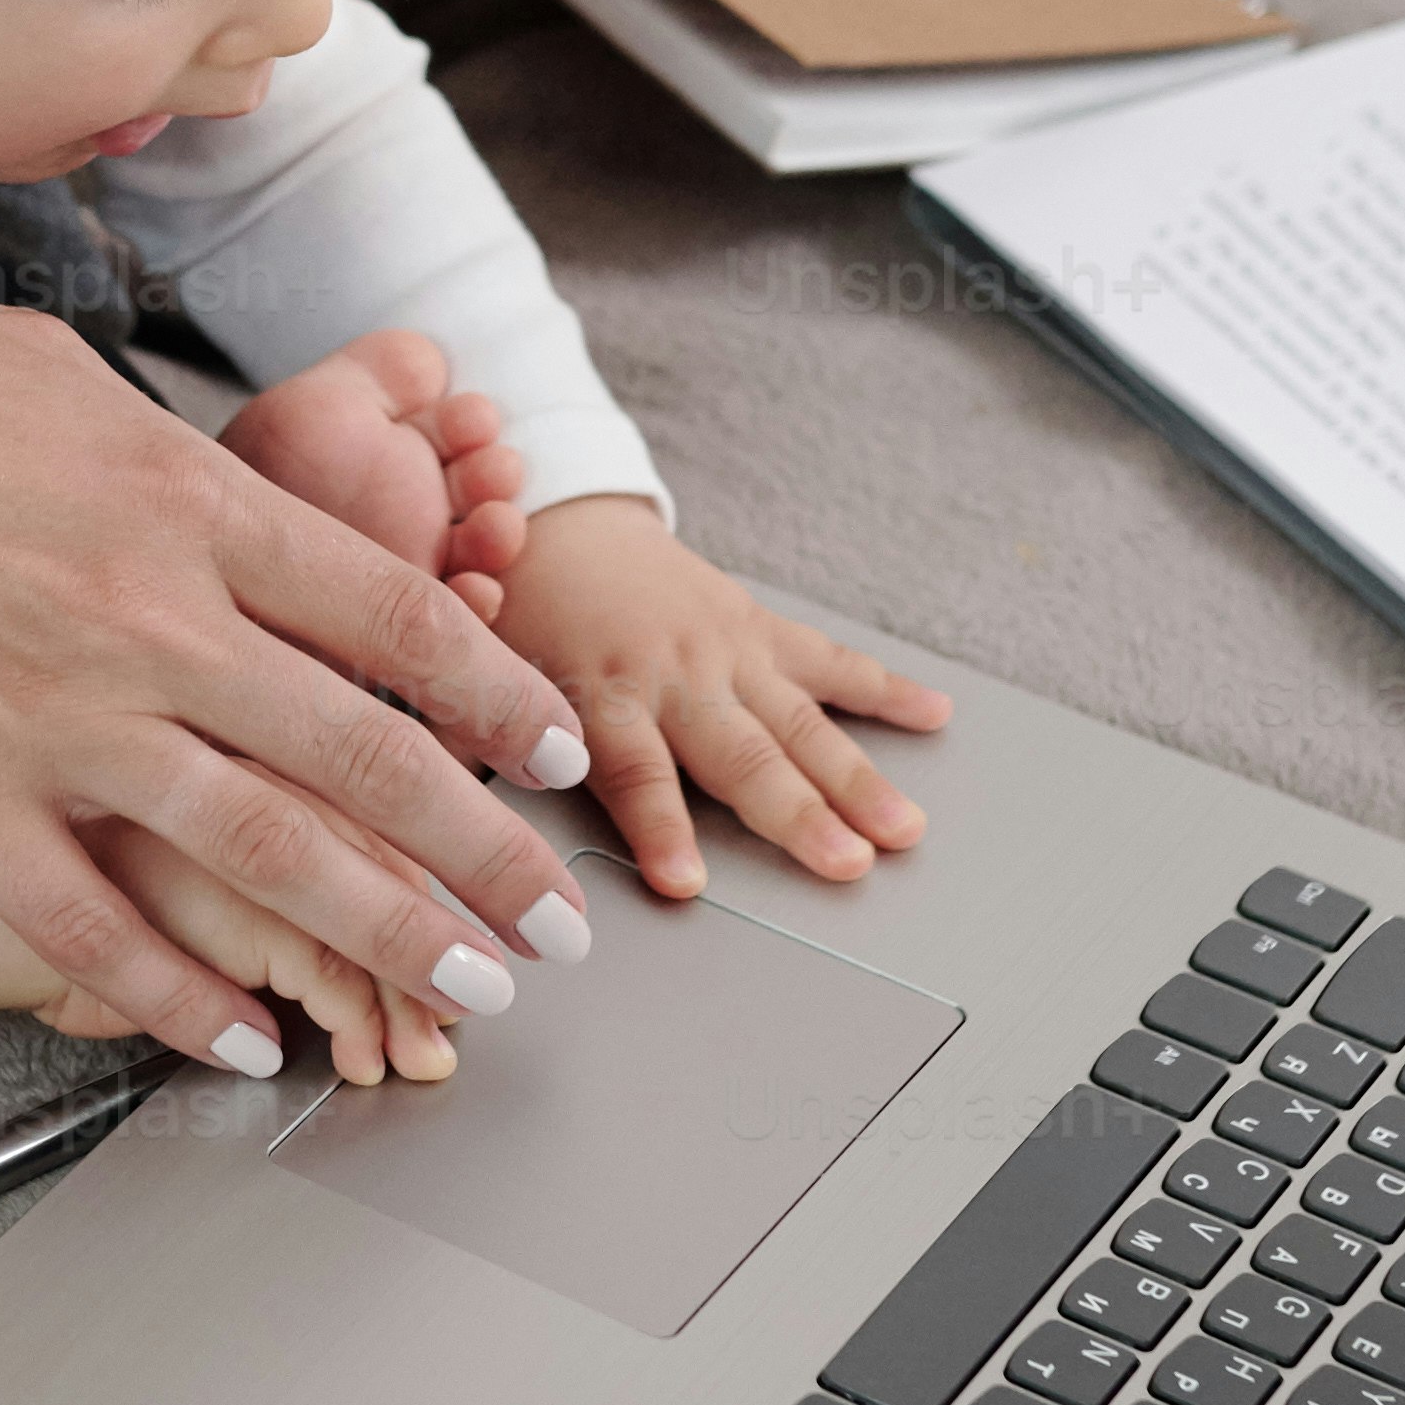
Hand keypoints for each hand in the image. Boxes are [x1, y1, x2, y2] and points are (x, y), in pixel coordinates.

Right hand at [0, 267, 594, 1071]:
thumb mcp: (53, 382)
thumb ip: (171, 472)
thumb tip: (244, 525)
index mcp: (180, 500)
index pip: (392, 618)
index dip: (494, 698)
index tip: (551, 751)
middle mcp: (144, 619)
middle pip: (366, 757)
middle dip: (488, 855)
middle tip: (558, 922)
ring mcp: (47, 720)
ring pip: (265, 856)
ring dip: (387, 936)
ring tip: (466, 994)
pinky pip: (93, 929)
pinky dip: (180, 1000)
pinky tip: (243, 1041)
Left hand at [496, 500, 945, 902]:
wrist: (551, 520)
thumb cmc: (516, 611)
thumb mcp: (489, 682)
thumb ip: (493, 747)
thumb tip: (469, 828)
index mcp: (598, 689)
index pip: (632, 769)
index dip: (662, 828)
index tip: (686, 884)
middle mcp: (670, 671)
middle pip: (742, 755)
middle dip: (798, 816)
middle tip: (843, 866)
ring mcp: (723, 649)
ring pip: (798, 722)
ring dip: (855, 779)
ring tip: (901, 827)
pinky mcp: (753, 625)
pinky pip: (827, 660)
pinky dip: (884, 690)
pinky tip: (935, 717)